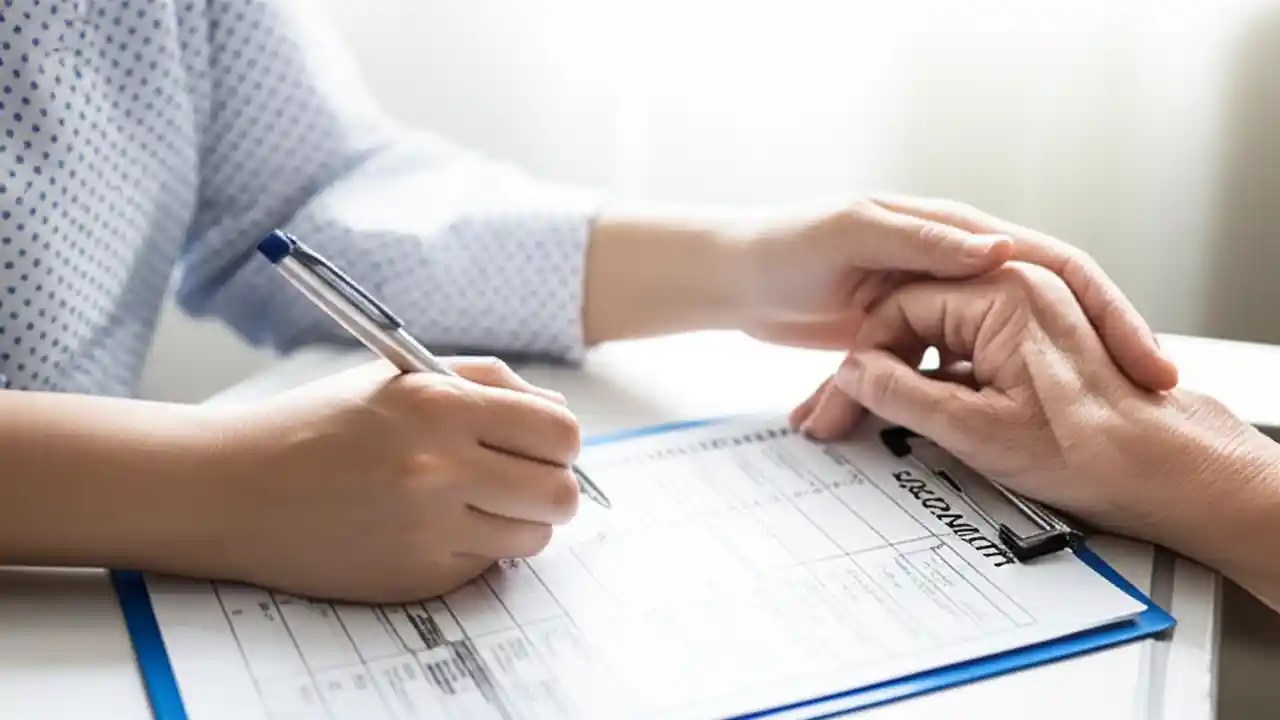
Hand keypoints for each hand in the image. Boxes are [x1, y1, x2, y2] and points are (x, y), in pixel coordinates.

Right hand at [202, 358, 580, 602]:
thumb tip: (559, 416)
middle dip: (554, 486)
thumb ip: (489, 383)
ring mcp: (430, 530)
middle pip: (560, 494)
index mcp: (440, 406)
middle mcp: (440, 469)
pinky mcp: (416, 577)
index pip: (559, 434)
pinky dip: (474, 547)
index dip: (560, 441)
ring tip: (475, 502)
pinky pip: (486, 565)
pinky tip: (432, 526)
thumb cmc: (322, 425)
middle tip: (524, 479)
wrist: (238, 488)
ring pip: (534, 537)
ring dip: (519, 521)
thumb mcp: (403, 376)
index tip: (544, 444)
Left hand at [729, 195, 1176, 398]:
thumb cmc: (786, 245)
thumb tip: (999, 249)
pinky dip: (956, 405)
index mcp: (955, 233)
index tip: (1142, 363)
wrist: (734, 278)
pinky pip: (947, 375)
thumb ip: (923, 242)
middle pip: (1040, 315)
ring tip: (1062, 441)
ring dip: (1018, 395)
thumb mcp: (856, 234)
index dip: (1107, 310)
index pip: (1053, 264)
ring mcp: (931, 308)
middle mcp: (953, 267)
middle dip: (1083, 363)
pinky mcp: (904, 340)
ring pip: (995, 354)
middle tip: (1131, 409)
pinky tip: (978, 437)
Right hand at [798, 263, 1279, 605]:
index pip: (899, 309)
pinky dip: (933, 387)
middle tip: (835, 417)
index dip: (862, 359)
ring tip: (859, 422)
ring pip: (935, 341)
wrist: (1170, 474)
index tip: (843, 397)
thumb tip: (854, 376)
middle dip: (873, 374)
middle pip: (915, 322)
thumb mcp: (976, 428)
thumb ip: (902, 395)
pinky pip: (962, 355)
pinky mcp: (1032, 345)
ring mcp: (1027, 315)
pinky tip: (909, 421)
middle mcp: (1019, 288)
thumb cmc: (1093, 450)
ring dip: (898, 383)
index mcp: (1006, 290)